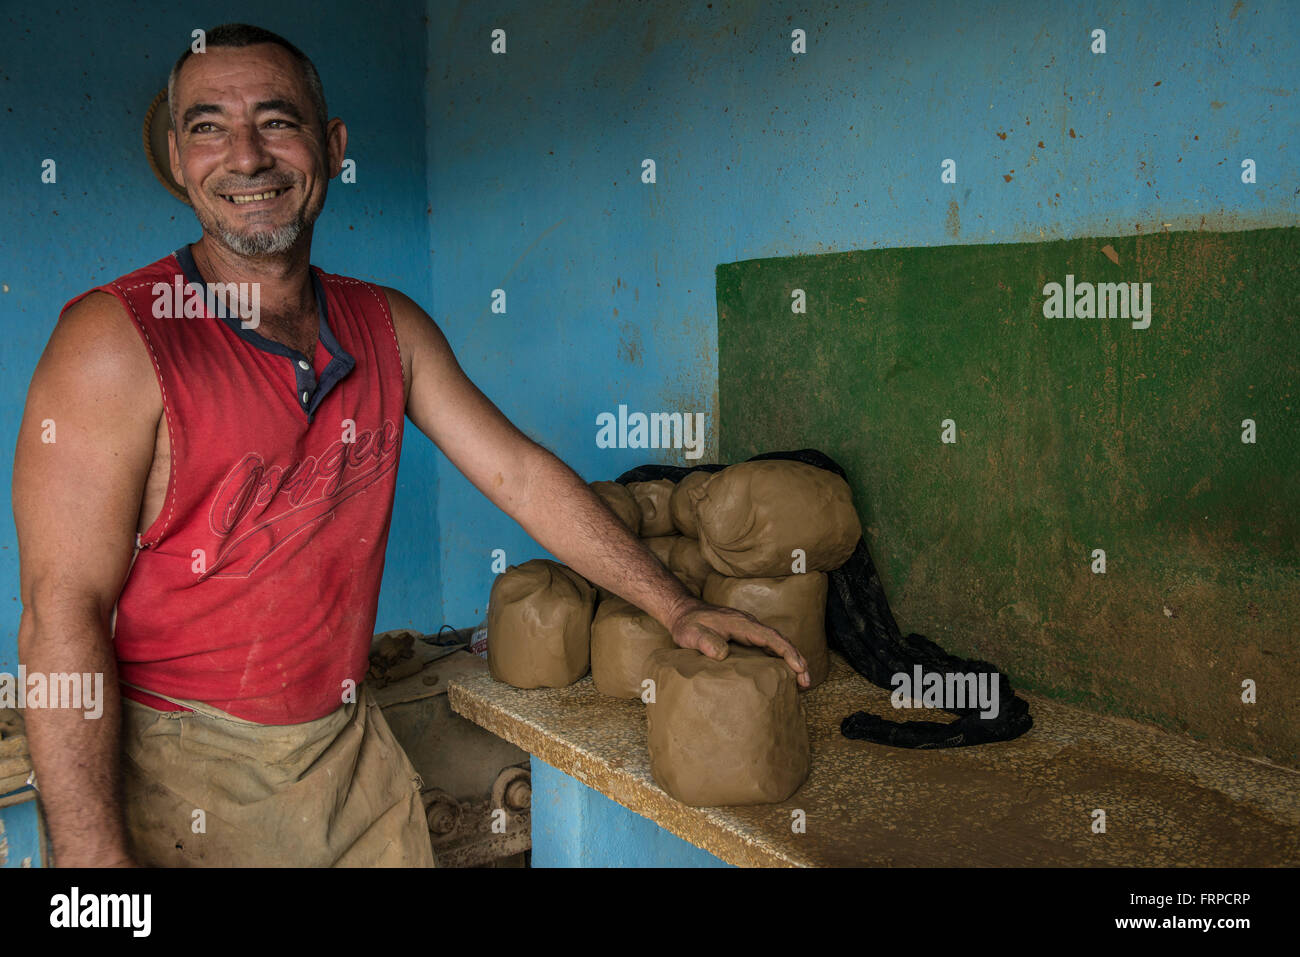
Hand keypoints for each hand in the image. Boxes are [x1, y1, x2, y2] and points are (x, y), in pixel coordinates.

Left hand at [664, 596, 810, 688]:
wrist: (684, 613)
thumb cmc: (688, 624)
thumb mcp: (691, 634)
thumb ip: (705, 641)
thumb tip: (722, 654)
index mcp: (742, 624)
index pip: (770, 637)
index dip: (787, 652)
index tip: (799, 667)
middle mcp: (750, 626)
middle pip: (780, 641)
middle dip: (797, 659)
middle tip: (806, 682)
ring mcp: (749, 631)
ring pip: (777, 644)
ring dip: (792, 661)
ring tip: (803, 683)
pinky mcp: (746, 638)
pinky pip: (768, 648)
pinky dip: (780, 660)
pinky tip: (784, 674)